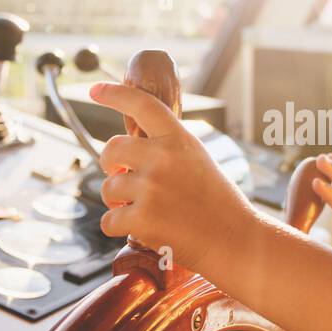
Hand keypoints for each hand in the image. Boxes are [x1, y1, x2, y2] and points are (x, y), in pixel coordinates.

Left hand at [89, 81, 255, 273]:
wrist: (235, 240)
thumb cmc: (220, 204)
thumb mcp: (198, 160)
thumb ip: (168, 149)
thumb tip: (131, 150)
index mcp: (179, 139)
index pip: (141, 104)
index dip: (114, 94)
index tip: (95, 90)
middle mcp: (162, 157)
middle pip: (111, 149)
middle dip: (110, 164)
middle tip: (121, 177)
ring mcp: (150, 187)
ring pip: (108, 188)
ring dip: (118, 202)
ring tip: (145, 210)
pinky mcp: (142, 218)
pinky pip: (108, 220)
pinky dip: (119, 228)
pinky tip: (142, 229)